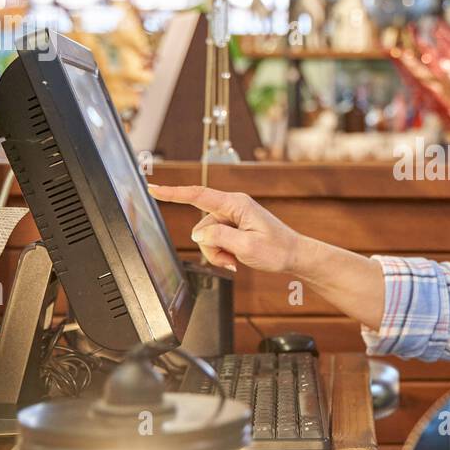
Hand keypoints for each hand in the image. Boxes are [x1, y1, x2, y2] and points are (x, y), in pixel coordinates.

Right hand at [147, 185, 301, 273]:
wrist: (294, 255)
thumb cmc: (277, 249)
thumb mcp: (246, 247)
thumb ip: (218, 238)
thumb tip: (198, 233)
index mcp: (236, 204)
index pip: (198, 195)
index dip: (173, 193)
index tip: (154, 188)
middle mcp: (232, 207)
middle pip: (202, 226)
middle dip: (210, 247)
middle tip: (230, 260)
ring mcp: (233, 217)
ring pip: (208, 237)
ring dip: (218, 253)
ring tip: (236, 261)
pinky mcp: (234, 227)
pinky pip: (216, 240)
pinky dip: (223, 253)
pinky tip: (237, 260)